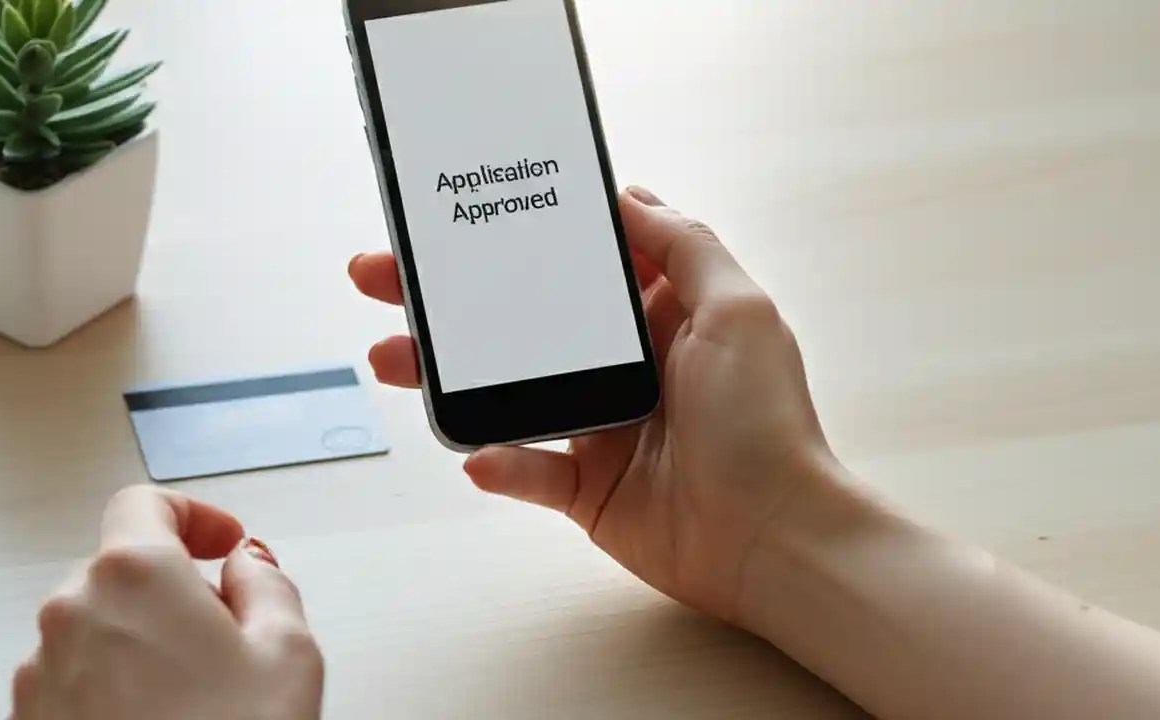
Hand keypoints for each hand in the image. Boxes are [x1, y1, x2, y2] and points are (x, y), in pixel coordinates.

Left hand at [11, 487, 323, 719]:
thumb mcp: (289, 651)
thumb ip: (268, 581)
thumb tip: (250, 564)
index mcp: (133, 575)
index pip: (146, 501)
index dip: (195, 514)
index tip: (223, 540)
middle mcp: (71, 614)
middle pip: (122, 566)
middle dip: (177, 585)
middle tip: (230, 627)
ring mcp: (41, 674)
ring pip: (98, 626)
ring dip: (145, 638)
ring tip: (203, 692)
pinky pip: (76, 678)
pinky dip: (117, 683)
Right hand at [348, 187, 838, 626]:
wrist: (773, 541)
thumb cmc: (767, 426)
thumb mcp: (738, 310)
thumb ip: (683, 246)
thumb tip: (627, 196)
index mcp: (659, 314)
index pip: (575, 262)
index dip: (519, 237)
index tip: (462, 217)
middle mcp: (625, 363)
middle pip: (521, 319)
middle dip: (450, 299)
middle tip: (386, 277)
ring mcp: (600, 426)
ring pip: (506, 390)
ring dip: (446, 375)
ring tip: (391, 357)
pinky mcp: (587, 487)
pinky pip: (527, 469)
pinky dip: (500, 462)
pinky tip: (477, 453)